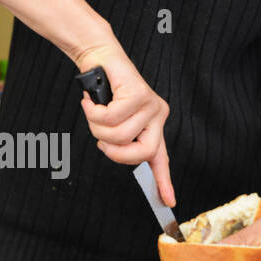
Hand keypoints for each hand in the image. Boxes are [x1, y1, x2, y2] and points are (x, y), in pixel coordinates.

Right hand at [73, 39, 174, 207]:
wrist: (98, 58)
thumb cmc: (102, 90)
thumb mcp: (112, 120)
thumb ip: (119, 139)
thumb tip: (115, 152)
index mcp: (152, 127)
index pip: (160, 159)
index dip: (163, 182)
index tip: (168, 202)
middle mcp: (157, 117)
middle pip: (141, 153)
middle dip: (114, 152)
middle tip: (101, 141)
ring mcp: (151, 105)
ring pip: (121, 135)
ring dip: (97, 126)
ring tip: (93, 111)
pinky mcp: (140, 94)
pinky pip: (113, 116)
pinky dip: (94, 111)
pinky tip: (91, 101)